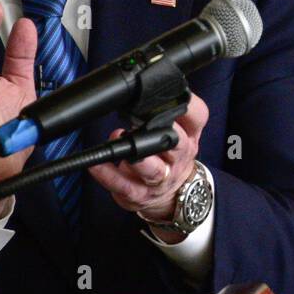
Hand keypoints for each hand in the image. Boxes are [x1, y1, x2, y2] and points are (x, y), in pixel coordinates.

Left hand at [88, 93, 209, 242]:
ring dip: (138, 158)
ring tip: (122, 145)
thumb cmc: (172, 156)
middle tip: (145, 123)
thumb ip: (160, 112)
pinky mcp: (141, 195)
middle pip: (176, 144)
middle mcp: (179, 157)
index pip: (197, 116)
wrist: (177, 196)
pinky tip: (96, 165)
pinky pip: (124, 186)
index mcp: (189, 136)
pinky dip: (109, 175)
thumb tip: (129, 102)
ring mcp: (161, 179)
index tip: (174, 98)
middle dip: (163, 134)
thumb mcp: (179, 132)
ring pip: (153, 170)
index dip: (188, 106)